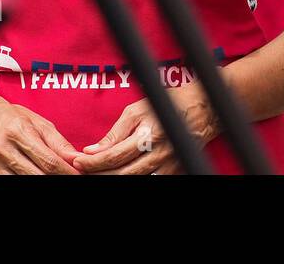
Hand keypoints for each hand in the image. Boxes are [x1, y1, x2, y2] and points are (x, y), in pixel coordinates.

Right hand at [0, 90, 80, 174]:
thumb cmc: (13, 117)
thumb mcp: (39, 123)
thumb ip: (58, 143)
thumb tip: (76, 158)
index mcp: (19, 132)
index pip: (48, 160)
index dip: (66, 171)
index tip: (79, 174)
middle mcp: (4, 149)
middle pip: (37, 175)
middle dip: (56, 177)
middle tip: (69, 176)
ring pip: (24, 181)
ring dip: (43, 181)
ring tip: (54, 175)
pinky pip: (11, 181)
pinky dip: (26, 180)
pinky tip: (37, 175)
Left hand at [73, 84, 213, 175]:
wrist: (206, 107)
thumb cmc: (171, 102)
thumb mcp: (138, 109)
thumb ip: (116, 132)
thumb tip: (92, 149)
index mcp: (149, 134)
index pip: (113, 155)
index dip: (92, 162)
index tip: (77, 161)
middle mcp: (158, 153)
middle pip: (121, 174)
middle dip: (98, 174)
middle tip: (82, 171)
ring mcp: (168, 165)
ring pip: (134, 181)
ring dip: (113, 178)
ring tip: (99, 173)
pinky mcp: (175, 170)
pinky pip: (151, 179)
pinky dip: (133, 178)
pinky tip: (120, 173)